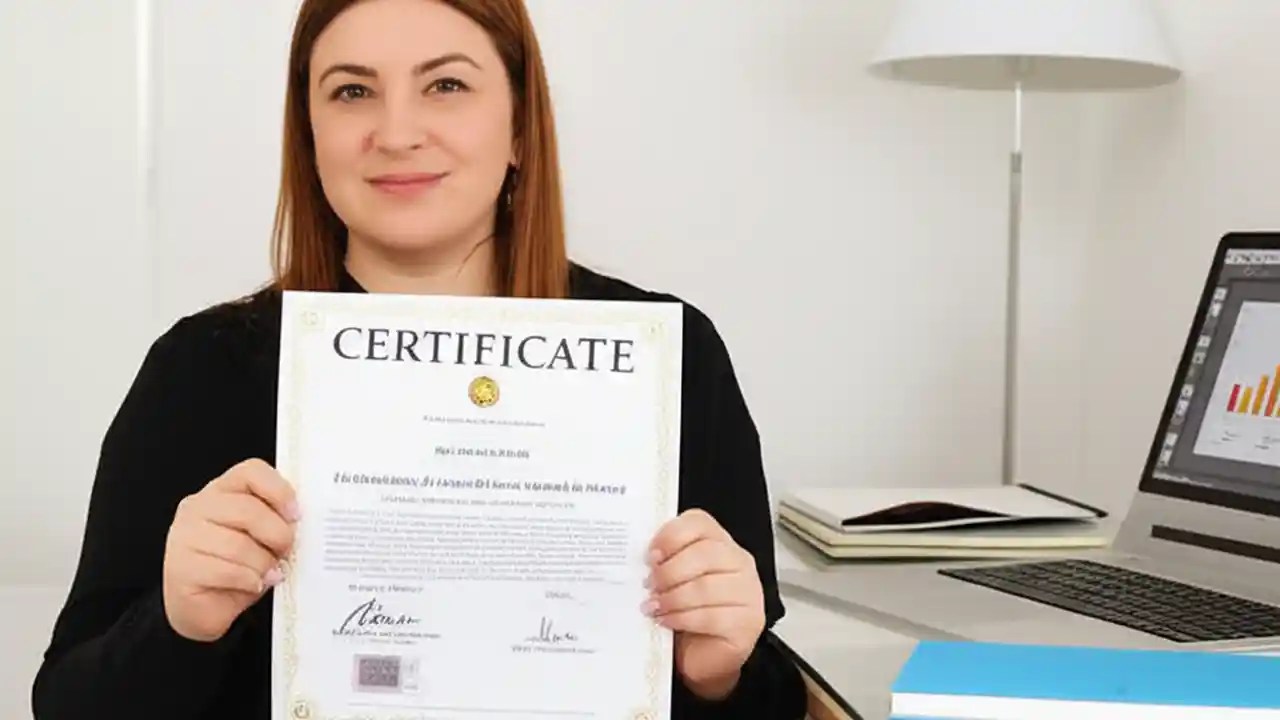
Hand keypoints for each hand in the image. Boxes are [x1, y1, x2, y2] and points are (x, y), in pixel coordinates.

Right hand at [162, 458, 298, 641]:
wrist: (202, 608)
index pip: (251, 472)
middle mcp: (198, 507)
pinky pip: (227, 571)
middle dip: (277, 535)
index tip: (296, 514)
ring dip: (263, 564)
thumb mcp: (260, 538)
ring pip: (238, 545)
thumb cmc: (237, 568)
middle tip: (285, 551)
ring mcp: (184, 537)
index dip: (279, 490)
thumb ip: (275, 521)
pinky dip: (249, 580)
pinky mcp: (180, 568)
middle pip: (248, 510)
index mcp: (221, 491)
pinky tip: (253, 583)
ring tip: (268, 572)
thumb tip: (298, 522)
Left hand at [644, 509, 764, 700]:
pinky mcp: (747, 624)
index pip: (700, 523)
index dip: (671, 536)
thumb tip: (641, 559)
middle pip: (705, 553)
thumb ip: (664, 563)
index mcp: (721, 543)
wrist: (703, 656)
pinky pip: (710, 616)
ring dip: (672, 597)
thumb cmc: (687, 613)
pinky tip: (667, 621)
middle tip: (649, 585)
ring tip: (653, 606)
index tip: (650, 555)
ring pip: (706, 586)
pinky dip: (682, 618)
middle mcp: (740, 563)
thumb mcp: (675, 580)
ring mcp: (749, 593)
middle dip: (670, 570)